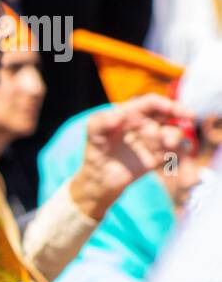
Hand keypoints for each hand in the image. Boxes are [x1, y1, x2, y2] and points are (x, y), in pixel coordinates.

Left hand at [69, 94, 193, 218]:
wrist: (99, 178)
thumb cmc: (96, 150)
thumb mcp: (93, 133)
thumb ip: (100, 122)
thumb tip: (117, 116)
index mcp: (131, 113)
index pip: (151, 103)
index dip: (164, 103)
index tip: (172, 110)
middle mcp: (145, 124)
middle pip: (168, 113)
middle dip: (179, 113)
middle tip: (189, 117)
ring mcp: (153, 141)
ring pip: (173, 132)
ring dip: (175, 135)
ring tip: (168, 143)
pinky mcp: (158, 157)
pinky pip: (176, 152)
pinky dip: (179, 151)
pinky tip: (172, 155)